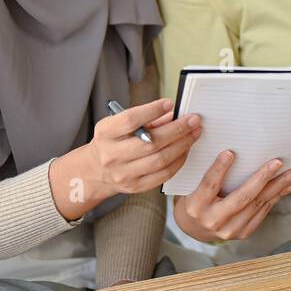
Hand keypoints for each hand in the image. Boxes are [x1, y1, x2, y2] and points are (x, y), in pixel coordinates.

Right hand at [85, 97, 201, 197]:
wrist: (96, 171)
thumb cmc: (112, 142)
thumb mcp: (118, 125)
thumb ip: (144, 118)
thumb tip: (173, 112)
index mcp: (105, 133)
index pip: (130, 120)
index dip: (151, 111)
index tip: (169, 103)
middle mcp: (112, 155)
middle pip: (151, 142)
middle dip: (177, 129)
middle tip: (193, 120)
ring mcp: (124, 174)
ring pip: (160, 159)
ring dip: (182, 145)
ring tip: (194, 133)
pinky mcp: (136, 187)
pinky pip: (163, 174)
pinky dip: (178, 160)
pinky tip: (186, 149)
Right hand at [173, 151, 290, 242]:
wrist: (195, 230)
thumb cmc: (195, 200)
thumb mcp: (192, 187)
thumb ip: (206, 173)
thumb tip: (230, 150)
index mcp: (197, 205)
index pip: (209, 185)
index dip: (219, 169)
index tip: (230, 153)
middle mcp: (214, 220)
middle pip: (242, 197)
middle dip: (262, 178)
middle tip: (277, 162)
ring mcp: (230, 229)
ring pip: (258, 204)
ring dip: (278, 187)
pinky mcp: (243, 233)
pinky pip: (263, 211)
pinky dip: (277, 197)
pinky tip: (288, 186)